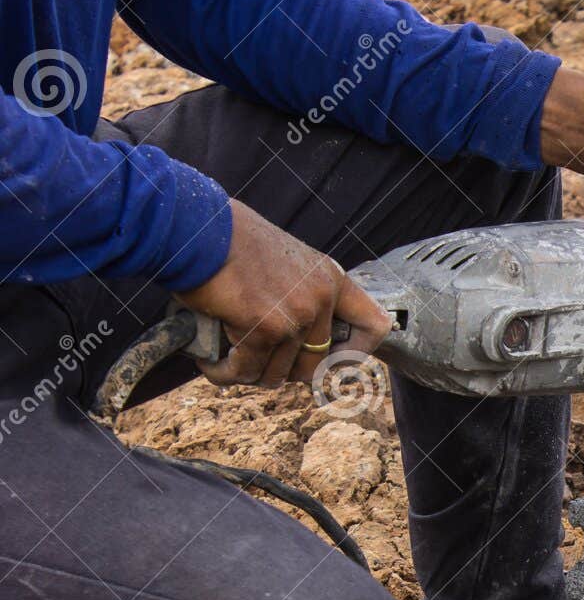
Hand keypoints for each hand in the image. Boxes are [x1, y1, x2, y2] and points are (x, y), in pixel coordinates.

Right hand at [175, 200, 390, 388]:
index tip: (334, 361)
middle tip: (256, 360)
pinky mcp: (264, 329)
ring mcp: (295, 315)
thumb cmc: (229, 240)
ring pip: (278, 374)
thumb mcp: (285, 261)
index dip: (357, 352)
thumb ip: (301, 293)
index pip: (374, 326)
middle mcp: (320, 298)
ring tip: (227, 360)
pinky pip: (246, 371)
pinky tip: (211, 364)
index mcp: (331, 279)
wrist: (193, 225)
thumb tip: (300, 340)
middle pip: (314, 365)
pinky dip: (224, 374)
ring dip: (249, 373)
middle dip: (283, 371)